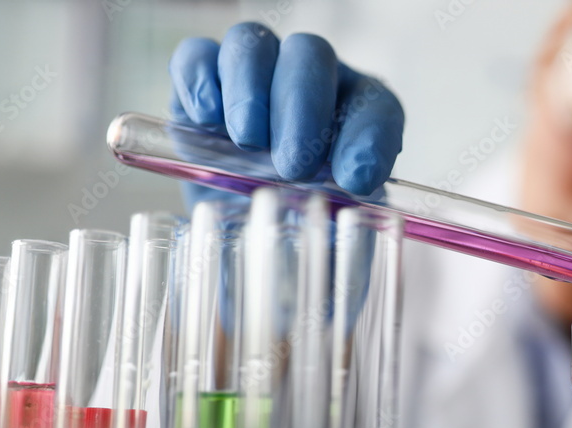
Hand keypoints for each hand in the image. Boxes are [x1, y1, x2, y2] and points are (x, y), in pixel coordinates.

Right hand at [168, 22, 404, 210]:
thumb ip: (347, 219)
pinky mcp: (201, 84)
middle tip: (292, 165)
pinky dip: (198, 80)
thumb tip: (353, 200)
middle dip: (301, 109)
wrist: (249, 239)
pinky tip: (206, 119)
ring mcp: (254, 76)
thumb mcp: (330, 233)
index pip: (375, 105)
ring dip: (249, 90)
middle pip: (310, 55)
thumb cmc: (300, 227)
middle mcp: (309, 82)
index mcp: (357, 115)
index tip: (355, 180)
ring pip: (252, 44)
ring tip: (247, 140)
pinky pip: (197, 57)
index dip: (368, 137)